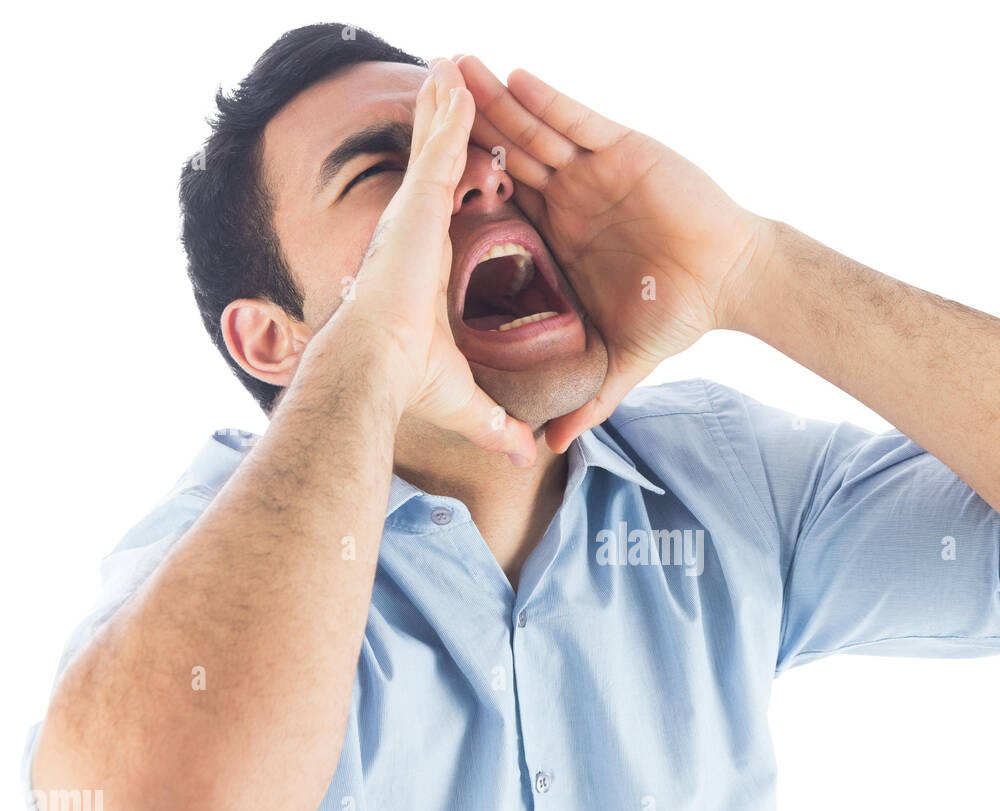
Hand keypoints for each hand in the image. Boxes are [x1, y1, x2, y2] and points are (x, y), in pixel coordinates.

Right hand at [336, 58, 536, 463]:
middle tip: (459, 98)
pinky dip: (444, 107)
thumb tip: (526, 455)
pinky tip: (453, 72)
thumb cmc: (405, 381)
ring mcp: (415, 212)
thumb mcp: (466, 398)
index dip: (457, 191)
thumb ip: (498, 423)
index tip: (470, 177)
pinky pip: (437, 141)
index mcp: (428, 267)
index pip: (448, 217)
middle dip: (449, 135)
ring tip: (456, 67)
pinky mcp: (418, 200)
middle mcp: (417, 232)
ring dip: (447, 108)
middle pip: (441, 173)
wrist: (373, 368)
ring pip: (438, 147)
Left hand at [456, 56, 771, 451]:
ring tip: (457, 68)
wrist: (732, 282)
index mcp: (560, 236)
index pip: (502, 206)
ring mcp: (596, 169)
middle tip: (421, 99)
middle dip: (466, 128)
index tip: (418, 183)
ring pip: (535, 131)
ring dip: (497, 101)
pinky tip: (516, 77)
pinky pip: (580, 120)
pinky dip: (550, 99)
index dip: (463, 190)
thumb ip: (589, 398)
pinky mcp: (626, 149)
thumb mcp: (624, 362)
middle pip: (507, 156)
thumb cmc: (680, 314)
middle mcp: (572, 196)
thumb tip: (553, 446)